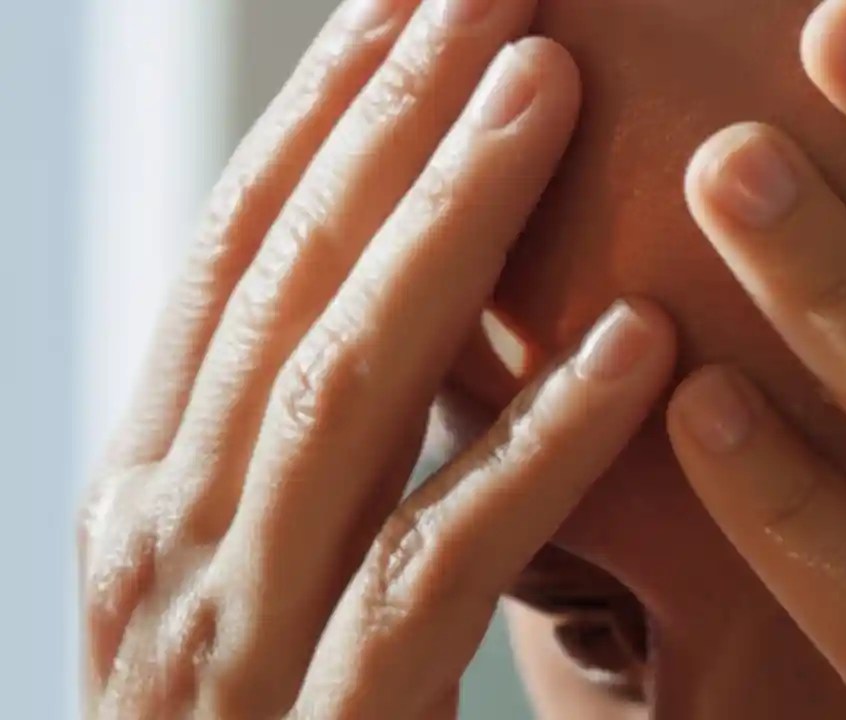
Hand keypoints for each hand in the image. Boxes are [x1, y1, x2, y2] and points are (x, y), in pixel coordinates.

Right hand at [78, 1, 675, 716]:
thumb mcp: (263, 576)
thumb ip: (324, 458)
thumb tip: (432, 307)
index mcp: (149, 494)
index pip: (236, 260)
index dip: (320, 118)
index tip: (408, 2)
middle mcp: (160, 545)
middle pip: (284, 284)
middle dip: (386, 122)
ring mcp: (223, 642)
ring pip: (342, 390)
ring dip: (450, 224)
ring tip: (552, 86)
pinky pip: (434, 565)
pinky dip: (534, 445)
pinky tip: (640, 343)